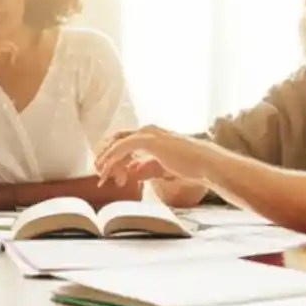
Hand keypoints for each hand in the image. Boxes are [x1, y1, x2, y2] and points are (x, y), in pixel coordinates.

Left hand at [95, 126, 216, 186]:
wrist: (206, 163)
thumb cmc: (190, 165)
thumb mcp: (162, 165)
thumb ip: (145, 165)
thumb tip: (132, 169)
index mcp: (151, 134)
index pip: (124, 140)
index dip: (113, 155)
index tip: (107, 173)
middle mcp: (147, 130)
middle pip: (116, 138)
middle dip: (105, 155)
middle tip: (99, 173)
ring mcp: (148, 133)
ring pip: (116, 142)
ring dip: (106, 159)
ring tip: (101, 176)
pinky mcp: (149, 140)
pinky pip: (122, 146)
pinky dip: (112, 157)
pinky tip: (106, 169)